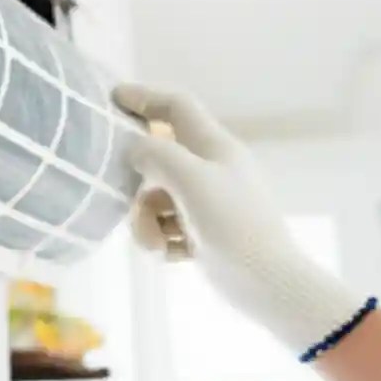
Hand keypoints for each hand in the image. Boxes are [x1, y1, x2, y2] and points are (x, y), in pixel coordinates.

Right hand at [113, 84, 367, 359]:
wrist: (267, 284)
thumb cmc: (234, 224)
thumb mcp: (191, 179)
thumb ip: (157, 155)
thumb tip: (135, 149)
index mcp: (214, 147)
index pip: (177, 107)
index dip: (145, 97)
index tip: (112, 98)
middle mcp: (211, 171)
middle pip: (158, 161)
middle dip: (137, 185)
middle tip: (121, 199)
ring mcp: (208, 204)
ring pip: (157, 201)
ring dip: (146, 222)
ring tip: (155, 244)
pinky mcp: (204, 236)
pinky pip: (166, 229)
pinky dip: (161, 241)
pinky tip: (171, 255)